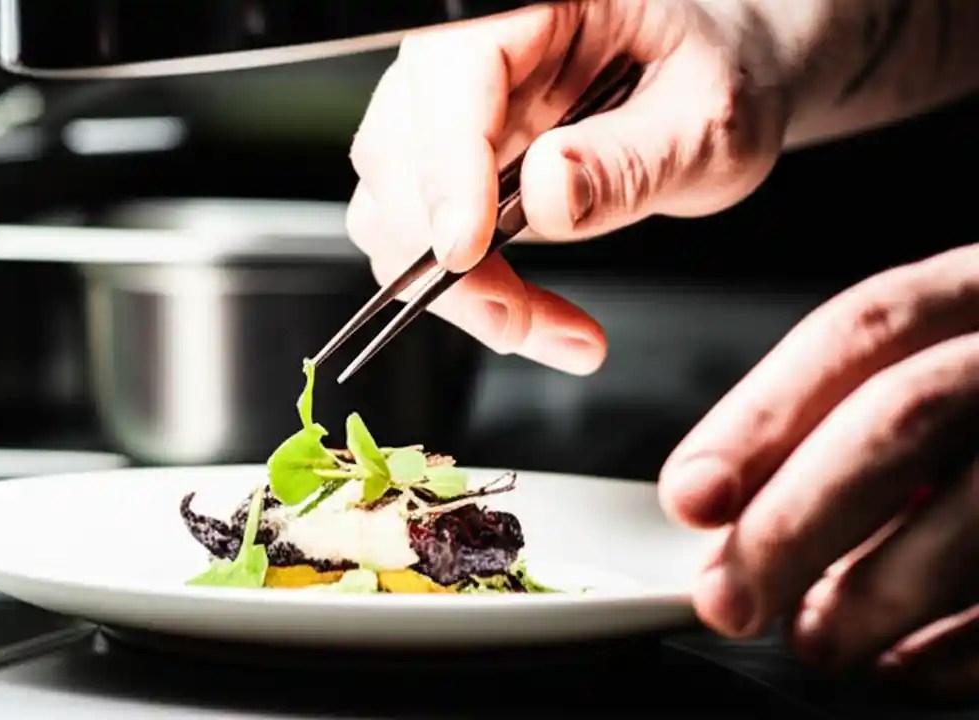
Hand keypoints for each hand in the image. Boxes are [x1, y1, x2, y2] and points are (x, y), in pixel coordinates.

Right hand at [346, 0, 787, 373]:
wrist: (724, 91)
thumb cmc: (720, 78)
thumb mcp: (706, 121)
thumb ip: (631, 159)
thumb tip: (548, 194)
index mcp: (530, 9)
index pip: (453, 77)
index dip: (447, 169)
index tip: (466, 252)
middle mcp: (471, 55)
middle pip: (400, 153)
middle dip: (445, 255)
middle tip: (520, 320)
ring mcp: (451, 116)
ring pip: (392, 208)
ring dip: (453, 287)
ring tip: (542, 329)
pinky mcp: (451, 172)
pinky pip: (418, 238)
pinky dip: (462, 291)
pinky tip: (528, 315)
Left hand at [659, 244, 978, 694]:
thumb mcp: (936, 368)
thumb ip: (840, 419)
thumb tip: (719, 507)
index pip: (861, 331)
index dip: (764, 417)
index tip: (691, 496)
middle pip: (907, 415)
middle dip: (799, 519)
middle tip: (727, 600)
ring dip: (879, 593)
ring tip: (814, 642)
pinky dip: (967, 647)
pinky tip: (905, 668)